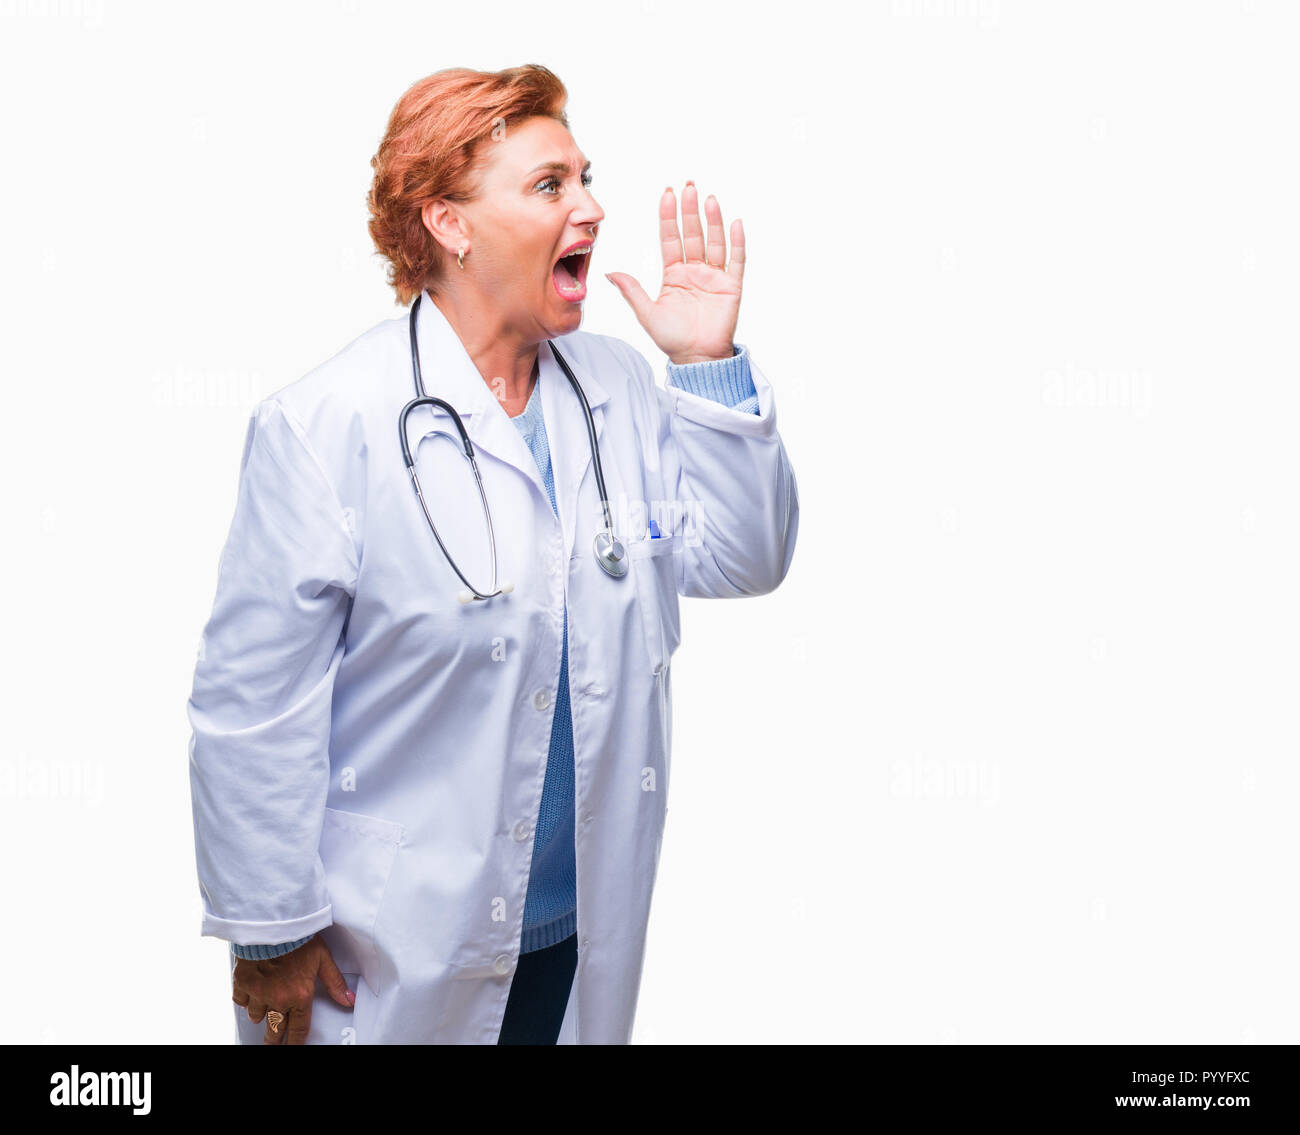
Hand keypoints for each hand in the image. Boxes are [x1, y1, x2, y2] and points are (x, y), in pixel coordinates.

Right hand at [231, 936, 353, 1044]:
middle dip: (275, 1039)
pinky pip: (241, 1001)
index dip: (296, 1042)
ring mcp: (258, 993)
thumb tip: (349, 1000)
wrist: (272, 923)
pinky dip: (246, 999)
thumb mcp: (323, 958)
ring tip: (266, 1008)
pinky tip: (251, 993)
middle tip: (275, 1042)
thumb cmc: (298, 938)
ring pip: (257, 1016)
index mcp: (300, 995)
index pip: (299, 1029)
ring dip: (261, 1014)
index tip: (293, 1047)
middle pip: (275, 1031)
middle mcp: (278, 999)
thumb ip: (335, 982)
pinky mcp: (242, 984)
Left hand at [604, 181, 744, 364]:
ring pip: (714, 242)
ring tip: (708, 198)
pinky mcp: (731, 287)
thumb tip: (609, 274)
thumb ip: (631, 291)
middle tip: (688, 187)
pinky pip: (736, 261)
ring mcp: (714, 277)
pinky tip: (735, 223)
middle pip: (693, 234)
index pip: (671, 238)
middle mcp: (695, 271)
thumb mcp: (646, 313)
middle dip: (690, 211)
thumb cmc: (673, 339)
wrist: (696, 359)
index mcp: (674, 274)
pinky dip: (736, 242)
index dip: (668, 217)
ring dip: (712, 220)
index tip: (667, 194)